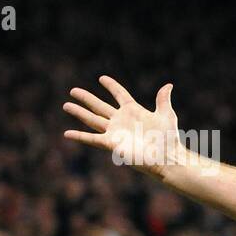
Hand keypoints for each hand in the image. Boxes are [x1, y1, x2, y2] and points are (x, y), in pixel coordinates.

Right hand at [63, 77, 185, 177]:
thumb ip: (163, 100)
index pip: (120, 95)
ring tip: (66, 105)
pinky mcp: (112, 143)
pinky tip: (67, 133)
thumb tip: (168, 85)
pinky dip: (80, 136)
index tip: (102, 78)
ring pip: (93, 119)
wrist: (167, 157)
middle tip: (73, 90)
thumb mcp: (166, 115)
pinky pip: (92, 139)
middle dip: (87, 98)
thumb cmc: (169, 138)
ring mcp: (115, 132)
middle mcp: (122, 120)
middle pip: (100, 106)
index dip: (112, 86)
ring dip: (79, 112)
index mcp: (134, 111)